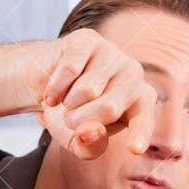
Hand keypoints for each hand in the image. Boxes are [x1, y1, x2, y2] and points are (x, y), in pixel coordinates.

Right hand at [23, 29, 156, 160]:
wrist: (45, 83)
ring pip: (87, 90)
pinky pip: (70, 70)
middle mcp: (133, 75)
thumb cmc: (70, 114)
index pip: (143, 120)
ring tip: (66, 100)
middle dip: (80, 120)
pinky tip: (52, 92)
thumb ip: (89, 147)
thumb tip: (90, 132)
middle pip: (108, 108)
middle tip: (70, 119)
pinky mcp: (89, 40)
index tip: (134, 148)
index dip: (139, 134)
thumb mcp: (79, 141)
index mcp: (140, 103)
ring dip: (67, 102)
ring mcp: (113, 55)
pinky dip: (55, 87)